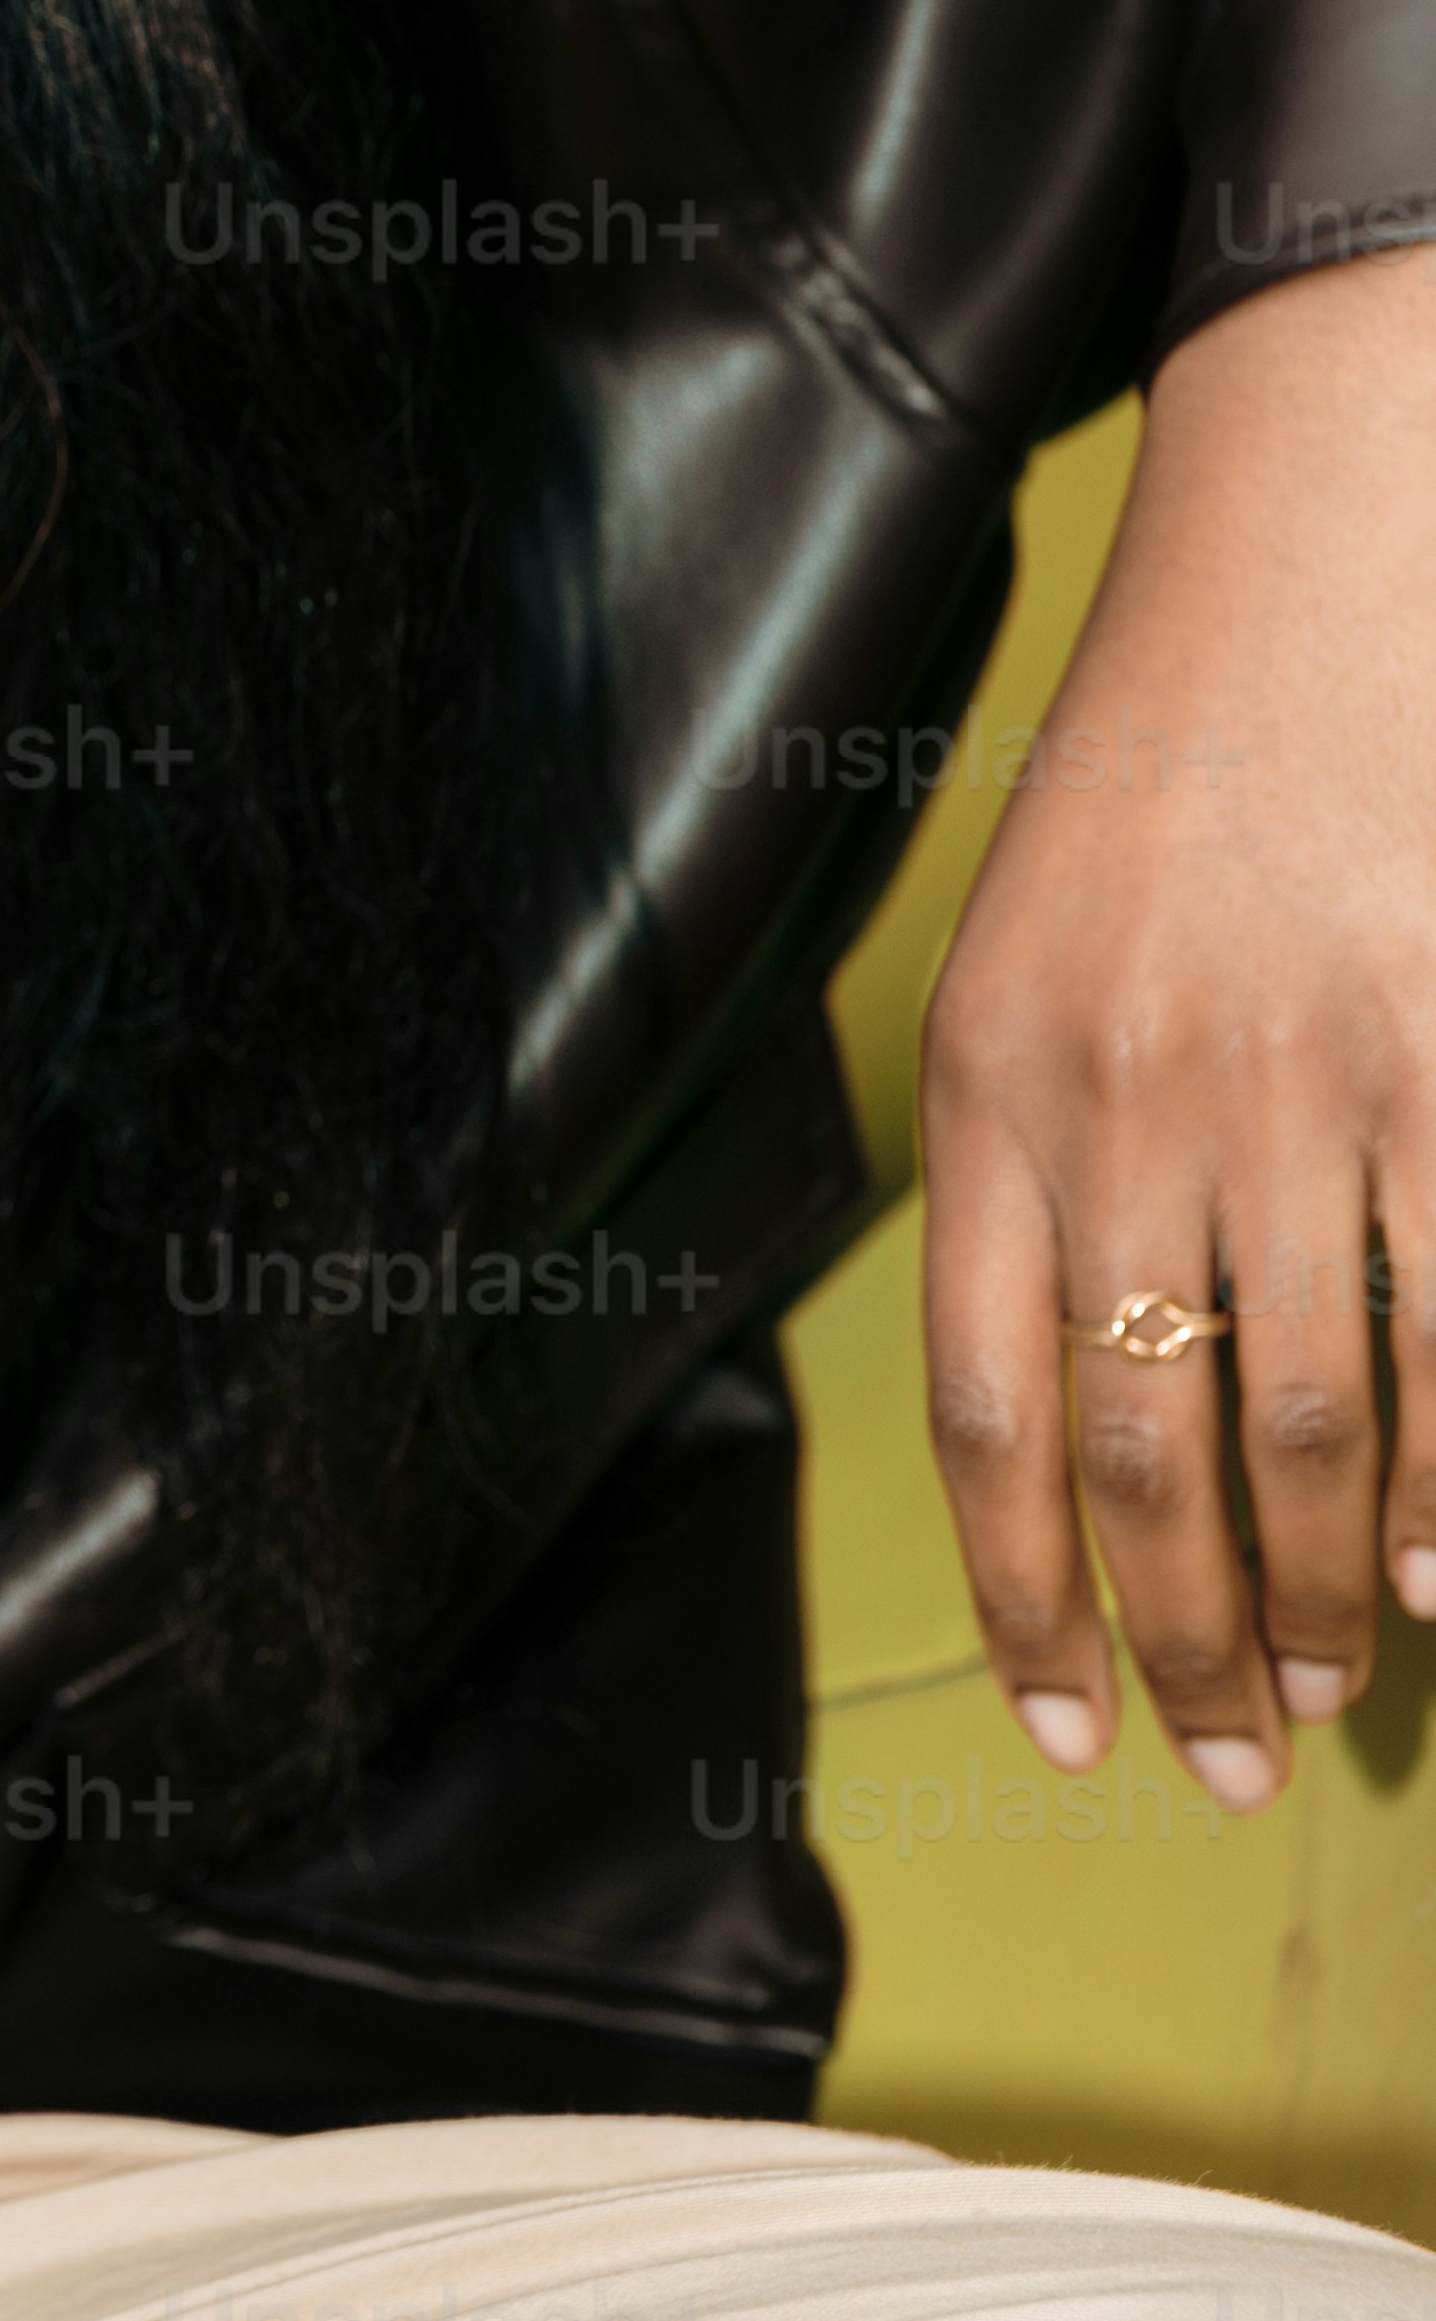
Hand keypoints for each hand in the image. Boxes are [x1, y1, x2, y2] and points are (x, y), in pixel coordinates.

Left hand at [920, 241, 1435, 1804]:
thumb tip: (1060, 1410)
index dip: (1030, 1598)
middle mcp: (1123, 1099)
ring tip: (1339, 1686)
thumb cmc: (1166, 782)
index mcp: (987, 1088)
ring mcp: (1295, 1081)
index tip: (1070, 1728)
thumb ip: (1023, 1171)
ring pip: (1306, 1421)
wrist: (1315, 563)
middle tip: (1230, 1757)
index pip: (982, 1413)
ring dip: (1322, 1593)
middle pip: (1144, 1452)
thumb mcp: (1022, 965)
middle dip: (1188, 1643)